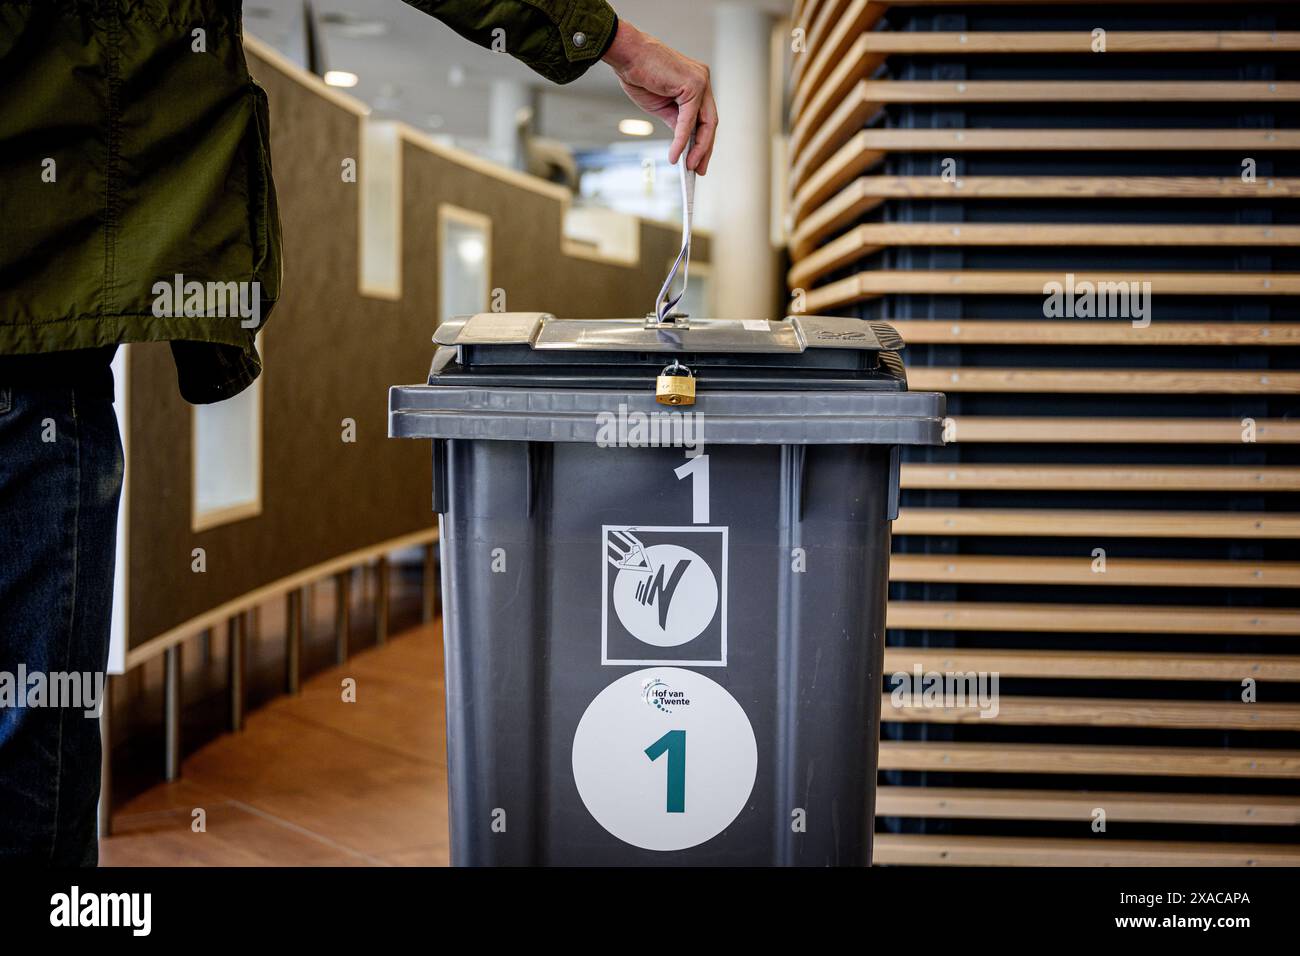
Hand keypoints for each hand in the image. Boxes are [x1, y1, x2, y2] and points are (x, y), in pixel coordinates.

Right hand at [602, 20, 717, 173]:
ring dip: (698, 149)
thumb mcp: (662, 106)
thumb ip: (676, 120)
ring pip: (705, 124)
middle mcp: (703, 80)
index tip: (698, 161)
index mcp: (697, 83)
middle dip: (705, 149)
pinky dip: (682, 140)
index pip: (705, 118)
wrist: (627, 56)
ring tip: (690, 168)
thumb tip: (685, 142)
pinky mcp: (694, 86)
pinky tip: (676, 156)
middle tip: (698, 170)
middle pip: (710, 122)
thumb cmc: (640, 76)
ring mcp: (701, 81)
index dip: (703, 142)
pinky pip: (689, 121)